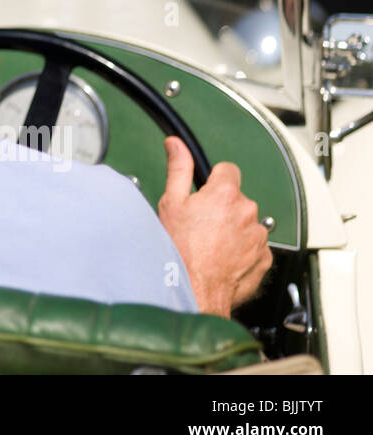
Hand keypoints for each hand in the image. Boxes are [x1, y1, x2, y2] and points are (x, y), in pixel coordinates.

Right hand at [158, 137, 271, 316]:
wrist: (195, 289)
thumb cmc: (181, 250)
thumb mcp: (171, 203)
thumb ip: (178, 168)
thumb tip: (176, 145)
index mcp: (225, 194)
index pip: (228, 170)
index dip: (214, 179)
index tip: (206, 190)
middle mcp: (247, 211)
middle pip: (236, 198)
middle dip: (222, 207)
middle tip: (201, 223)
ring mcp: (258, 235)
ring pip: (246, 222)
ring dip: (233, 228)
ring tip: (211, 243)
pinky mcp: (264, 257)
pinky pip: (255, 245)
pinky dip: (243, 248)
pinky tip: (223, 256)